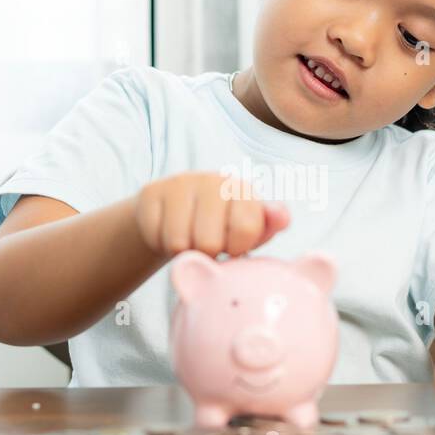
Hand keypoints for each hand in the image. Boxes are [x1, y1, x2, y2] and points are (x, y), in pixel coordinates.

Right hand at [135, 171, 290, 258]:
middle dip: (208, 254)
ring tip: (189, 241)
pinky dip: (161, 245)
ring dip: (184, 253)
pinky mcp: (151, 191)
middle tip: (208, 245)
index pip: (246, 229)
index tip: (233, 246)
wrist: (172, 215)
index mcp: (242, 190)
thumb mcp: (249, 232)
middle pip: (209, 242)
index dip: (237, 249)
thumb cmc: (219, 227)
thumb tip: (282, 216)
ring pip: (180, 243)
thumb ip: (268, 226)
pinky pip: (156, 237)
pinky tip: (168, 233)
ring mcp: (180, 183)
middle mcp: (213, 180)